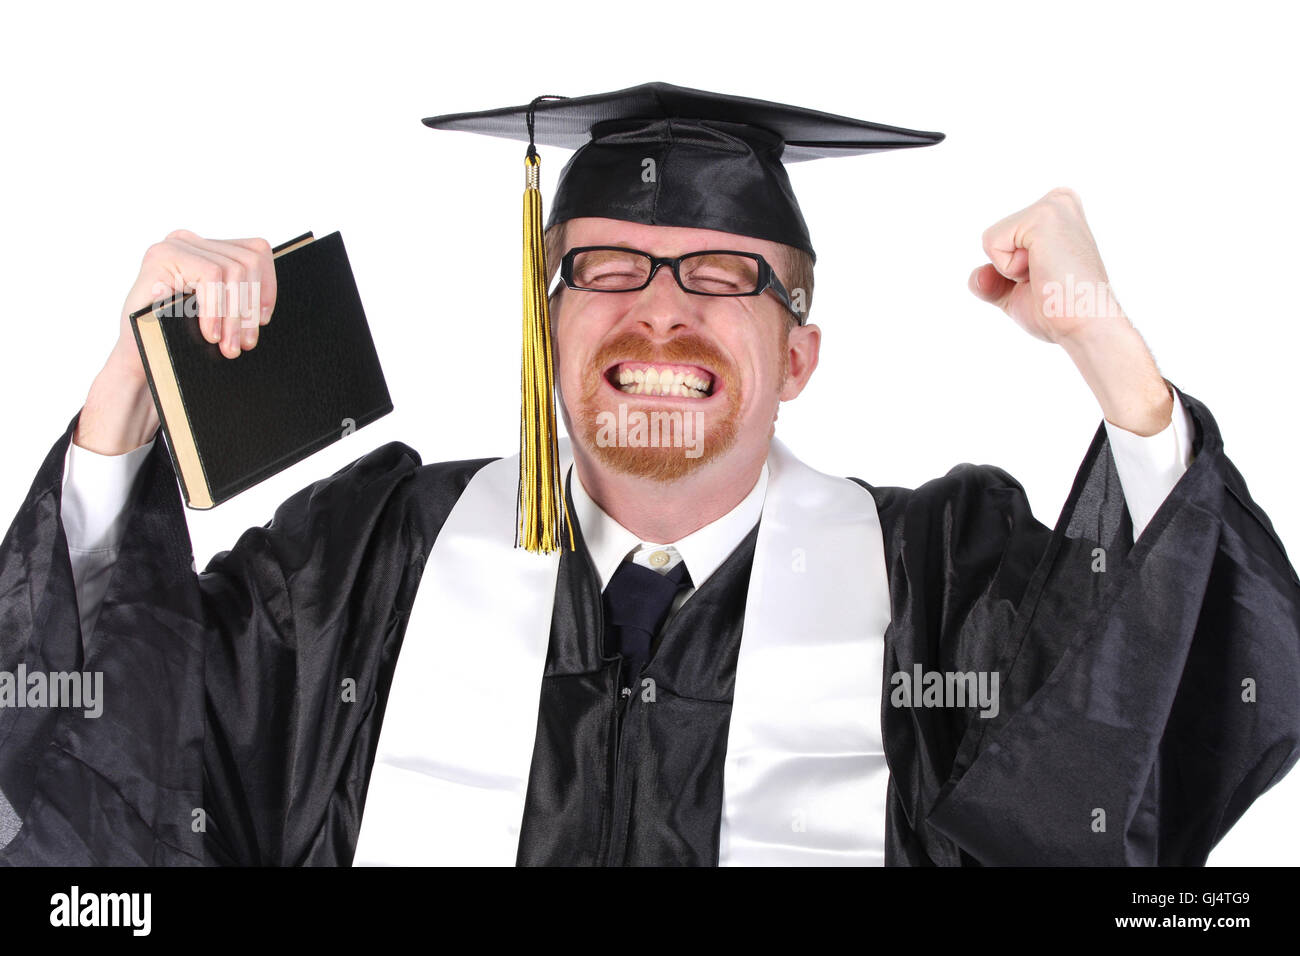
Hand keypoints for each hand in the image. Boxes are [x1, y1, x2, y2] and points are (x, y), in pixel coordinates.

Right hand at [76, 230, 277, 454]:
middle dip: (250, 308)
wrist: (137, 356)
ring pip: (232, 270)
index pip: (255, 251)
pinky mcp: (161, 257)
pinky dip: (216, 309)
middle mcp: (190, 240)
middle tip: (246, 344)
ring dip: (235, 314)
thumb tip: (271, 304)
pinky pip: (210, 276)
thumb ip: (238, 296)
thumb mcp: (217, 313)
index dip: (267, 286)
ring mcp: (174, 245)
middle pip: (247, 261)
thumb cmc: (177, 336)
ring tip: (230, 346)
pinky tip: (211, 334)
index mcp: (208, 249)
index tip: (263, 320)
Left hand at [967, 187, 1119, 343]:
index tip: (1045, 278)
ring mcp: (1053, 205)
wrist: (1083, 326)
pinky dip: (1008, 268)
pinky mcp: (1044, 215)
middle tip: (1046, 279)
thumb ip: (991, 280)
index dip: (1011, 271)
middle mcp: (1058, 201)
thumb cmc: (1057, 312)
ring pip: (991, 239)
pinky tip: (1041, 271)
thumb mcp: (1015, 292)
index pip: (1002, 239)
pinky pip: (991, 243)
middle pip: (994, 237)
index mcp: (1057, 213)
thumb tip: (979, 275)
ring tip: (1046, 274)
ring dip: (1009, 270)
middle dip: (1008, 269)